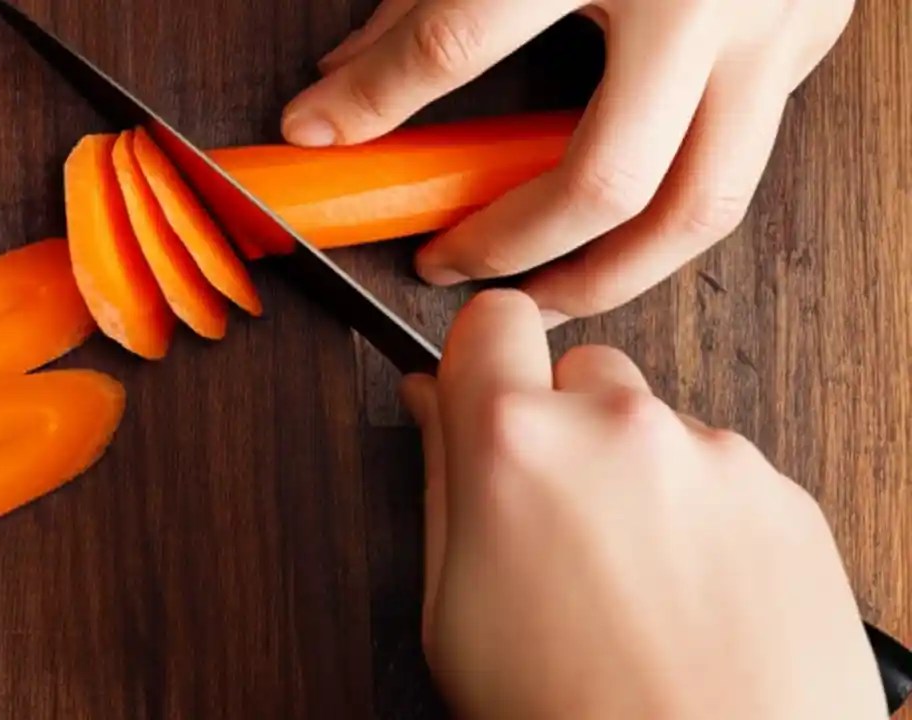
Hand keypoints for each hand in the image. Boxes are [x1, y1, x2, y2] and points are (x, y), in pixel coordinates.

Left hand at [283, 0, 853, 326]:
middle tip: (447, 268)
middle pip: (605, 180)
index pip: (458, 39)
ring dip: (611, 275)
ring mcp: (772, 23)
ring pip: (699, 207)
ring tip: (543, 291)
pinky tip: (624, 214)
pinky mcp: (810, 37)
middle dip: (513, 249)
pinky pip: (741, 154)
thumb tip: (346, 74)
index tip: (320, 133)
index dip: (376, 99)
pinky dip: (674, 202)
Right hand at [398, 289, 884, 718]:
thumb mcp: (450, 613)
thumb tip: (433, 402)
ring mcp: (713, 456)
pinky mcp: (783, 495)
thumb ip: (439, 480)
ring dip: (636, 475)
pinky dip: (703, 516)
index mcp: (517, 445)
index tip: (484, 390)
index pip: (491, 321)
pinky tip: (690, 595)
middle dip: (562, 427)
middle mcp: (620, 425)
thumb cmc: (573, 719)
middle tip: (558, 522)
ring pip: (653, 426)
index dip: (481, 357)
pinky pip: (724, 473)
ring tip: (633, 580)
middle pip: (578, 373)